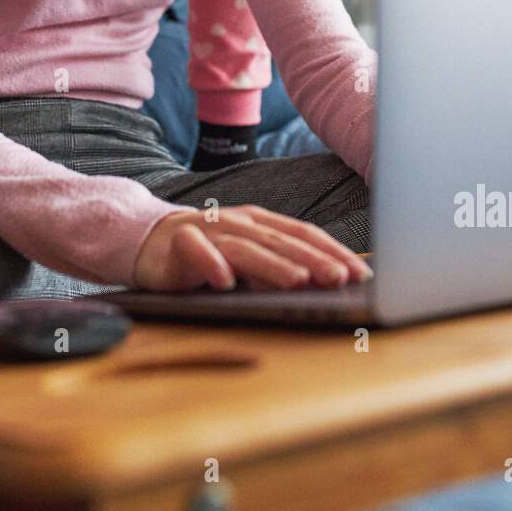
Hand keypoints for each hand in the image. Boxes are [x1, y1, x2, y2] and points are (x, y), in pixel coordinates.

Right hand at [132, 203, 372, 291]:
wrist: (151, 242)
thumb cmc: (211, 255)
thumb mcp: (250, 262)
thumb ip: (281, 269)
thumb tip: (329, 288)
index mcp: (262, 223)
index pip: (304, 234)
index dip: (333, 252)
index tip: (360, 274)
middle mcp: (240, 222)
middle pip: (281, 240)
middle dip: (313, 259)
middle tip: (339, 279)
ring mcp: (210, 229)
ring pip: (245, 247)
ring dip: (272, 265)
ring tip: (298, 281)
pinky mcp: (180, 242)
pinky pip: (197, 251)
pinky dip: (211, 265)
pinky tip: (224, 282)